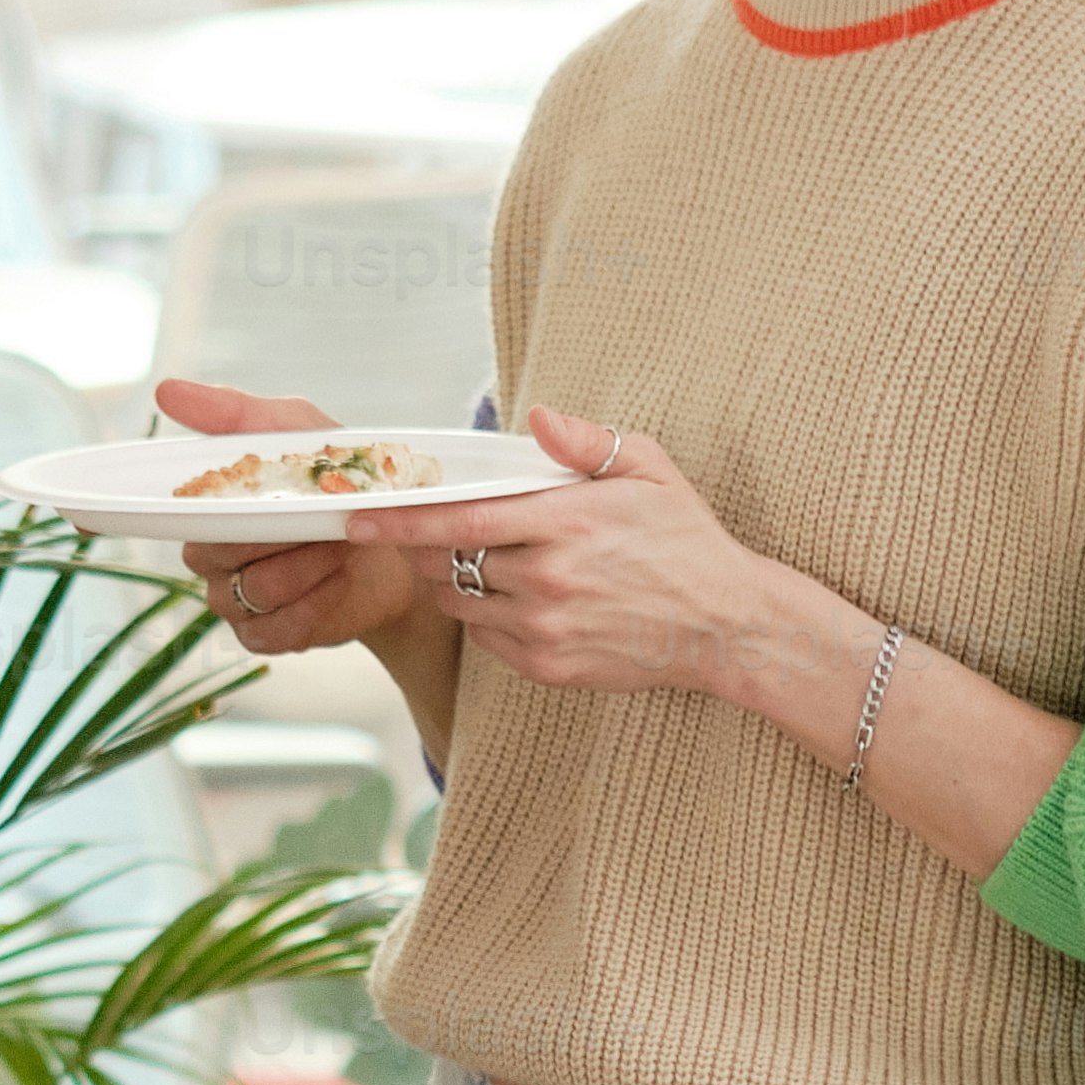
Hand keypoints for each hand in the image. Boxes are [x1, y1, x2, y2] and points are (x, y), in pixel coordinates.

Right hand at [154, 371, 442, 661]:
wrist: (396, 544)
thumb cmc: (337, 481)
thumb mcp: (296, 431)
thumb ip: (235, 413)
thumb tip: (166, 391)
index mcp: (206, 506)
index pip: (173, 511)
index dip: (159, 512)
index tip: (164, 507)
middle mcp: (208, 555)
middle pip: (216, 551)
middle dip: (279, 534)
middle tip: (324, 518)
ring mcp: (232, 600)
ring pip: (251, 591)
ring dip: (305, 567)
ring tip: (340, 545)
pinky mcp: (262, 636)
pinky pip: (270, 633)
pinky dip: (312, 606)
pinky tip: (338, 582)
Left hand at [382, 411, 846, 721]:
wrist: (726, 625)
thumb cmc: (686, 539)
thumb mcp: (649, 470)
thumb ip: (586, 442)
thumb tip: (535, 418)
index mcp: (565, 522)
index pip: (458, 519)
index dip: (401, 517)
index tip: (359, 513)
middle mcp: (547, 579)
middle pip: (446, 561)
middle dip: (423, 545)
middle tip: (420, 529)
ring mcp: (545, 628)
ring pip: (460, 601)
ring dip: (453, 579)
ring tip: (484, 561)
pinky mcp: (548, 666)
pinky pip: (486, 638)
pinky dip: (485, 616)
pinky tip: (518, 598)